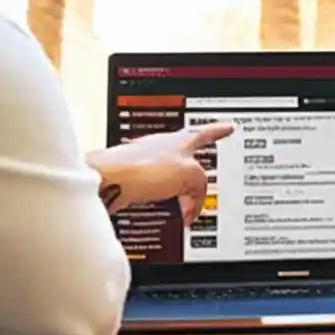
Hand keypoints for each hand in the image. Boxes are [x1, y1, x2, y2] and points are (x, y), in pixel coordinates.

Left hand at [87, 123, 234, 223]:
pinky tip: (164, 206)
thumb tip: (195, 202)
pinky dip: (164, 198)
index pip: (206, 133)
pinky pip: (155, 189)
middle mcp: (163, 147)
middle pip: (188, 154)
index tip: (228, 127)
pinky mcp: (131, 179)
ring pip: (171, 174)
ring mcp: (145, 161)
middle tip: (206, 175)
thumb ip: (201, 185)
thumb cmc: (140, 169)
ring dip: (180, 187)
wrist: (106, 181)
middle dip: (198, 165)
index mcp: (181, 140)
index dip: (219, 131)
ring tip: (186, 201)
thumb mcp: (189, 175)